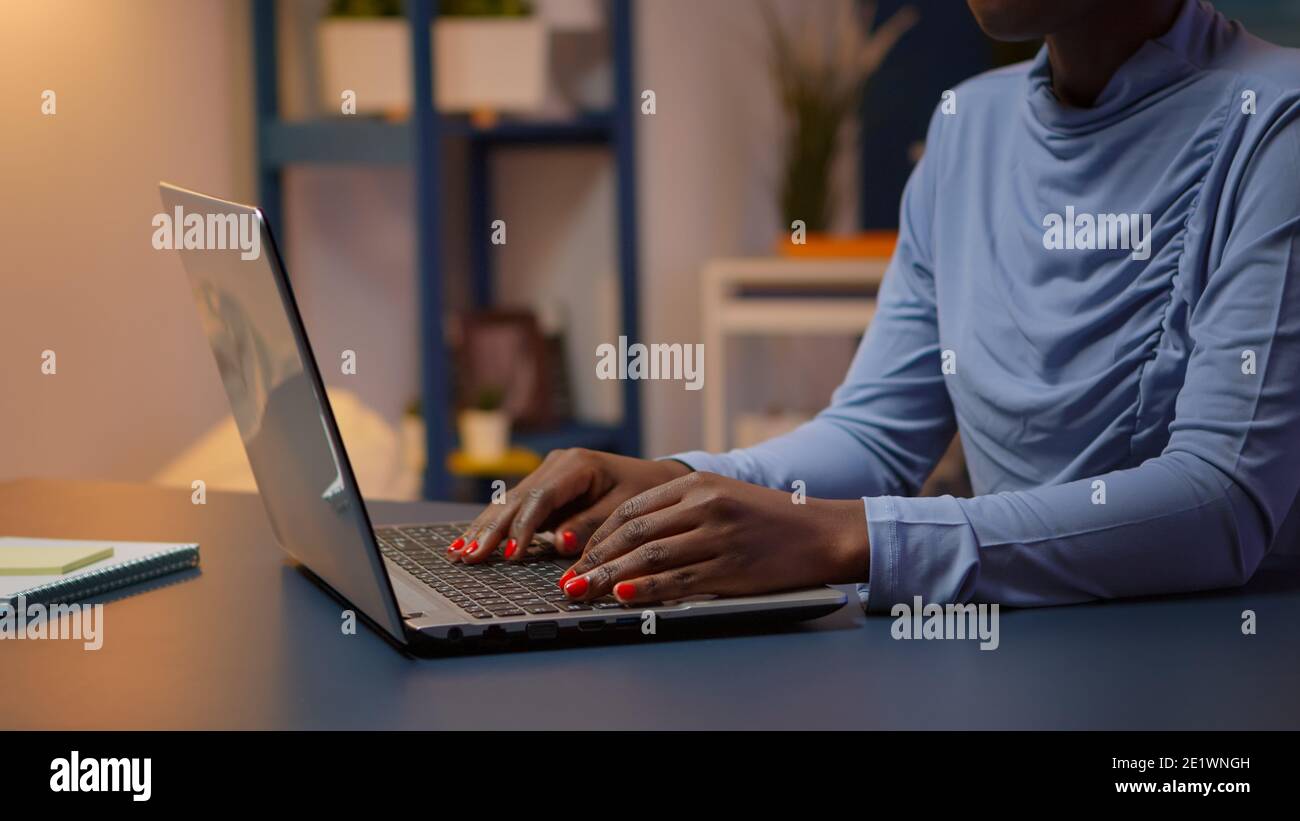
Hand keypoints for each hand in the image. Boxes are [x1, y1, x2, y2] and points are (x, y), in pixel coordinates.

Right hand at [453, 450, 691, 562]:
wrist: (655, 478)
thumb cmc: (644, 494)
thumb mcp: (624, 509)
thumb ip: (592, 525)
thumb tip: (559, 542)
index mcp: (577, 464)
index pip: (541, 498)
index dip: (523, 527)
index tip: (510, 554)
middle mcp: (556, 464)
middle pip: (516, 500)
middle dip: (490, 530)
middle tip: (468, 556)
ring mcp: (546, 473)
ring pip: (508, 503)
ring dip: (484, 528)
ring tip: (458, 552)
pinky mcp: (543, 488)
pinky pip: (514, 508)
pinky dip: (493, 526)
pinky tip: (469, 540)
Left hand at [556, 471, 869, 603]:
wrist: (822, 532)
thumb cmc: (770, 520)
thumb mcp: (723, 498)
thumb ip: (681, 512)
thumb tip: (630, 541)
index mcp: (697, 484)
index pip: (632, 510)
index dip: (598, 536)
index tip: (577, 557)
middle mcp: (703, 504)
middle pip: (632, 533)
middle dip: (594, 559)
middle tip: (569, 580)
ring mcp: (717, 535)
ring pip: (649, 556)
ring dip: (609, 577)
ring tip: (583, 593)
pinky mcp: (731, 565)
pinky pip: (678, 579)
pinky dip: (646, 588)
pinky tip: (623, 596)